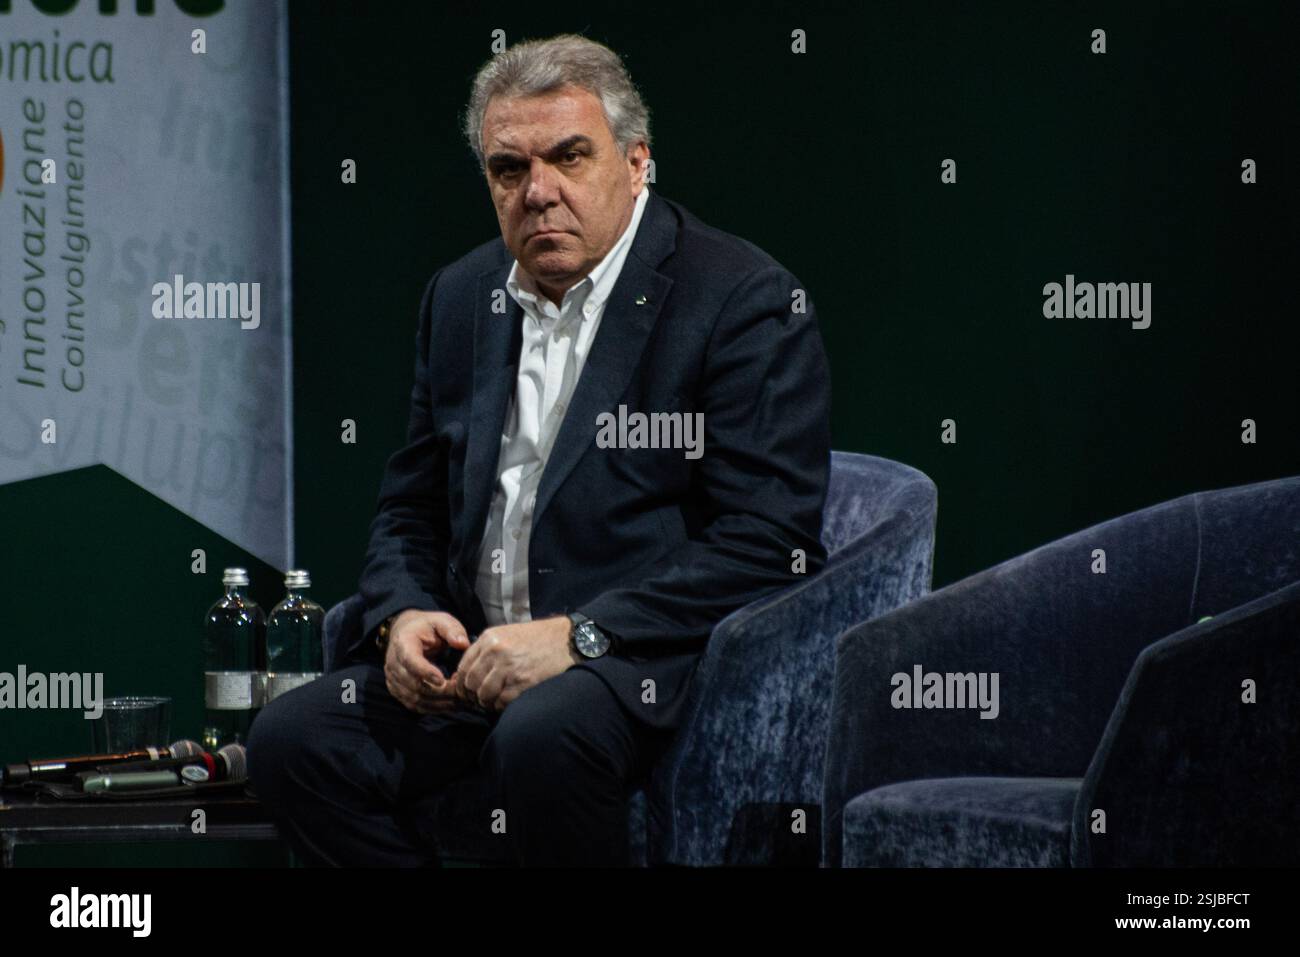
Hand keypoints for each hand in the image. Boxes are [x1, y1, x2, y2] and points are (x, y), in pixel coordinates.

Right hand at [383, 609, 471, 714]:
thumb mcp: (441, 621)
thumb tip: (463, 644)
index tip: (443, 679)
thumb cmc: (427, 627)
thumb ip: (452, 630)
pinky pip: (414, 705)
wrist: (406, 632)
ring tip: (459, 697)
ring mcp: (393, 679)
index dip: (425, 672)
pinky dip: (433, 708)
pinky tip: (450, 703)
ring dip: (439, 702)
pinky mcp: (398, 690)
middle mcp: (394, 663)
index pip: (410, 661)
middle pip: (414, 684)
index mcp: (403, 643)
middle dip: (440, 691)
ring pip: (415, 699)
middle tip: (461, 688)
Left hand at [454, 616, 580, 712]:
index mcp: (489, 638)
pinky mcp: (522, 682)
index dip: (463, 684)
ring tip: (498, 700)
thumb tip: (469, 673)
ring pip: (484, 695)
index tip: (468, 691)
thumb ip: (487, 650)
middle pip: (471, 683)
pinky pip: (502, 703)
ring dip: (489, 702)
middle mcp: (495, 652)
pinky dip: (503, 706)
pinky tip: (511, 700)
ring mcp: (508, 668)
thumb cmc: (539, 638)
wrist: (568, 640)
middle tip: (484, 699)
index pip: (463, 667)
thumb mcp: (508, 634)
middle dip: (475, 695)